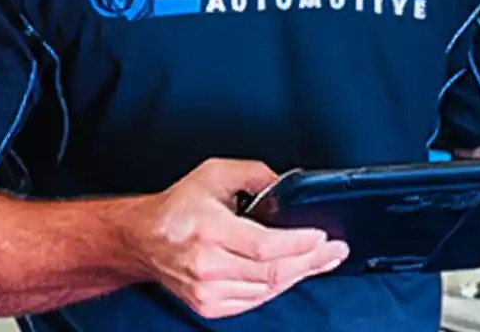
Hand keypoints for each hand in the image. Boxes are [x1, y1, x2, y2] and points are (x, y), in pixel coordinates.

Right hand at [124, 159, 348, 318]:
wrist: (143, 239)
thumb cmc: (179, 206)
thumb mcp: (215, 174)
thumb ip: (255, 174)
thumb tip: (285, 186)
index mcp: (210, 230)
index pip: (265, 246)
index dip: (299, 244)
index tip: (323, 237)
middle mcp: (208, 265)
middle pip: (272, 271)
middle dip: (311, 261)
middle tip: (335, 251)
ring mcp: (207, 291)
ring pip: (267, 289)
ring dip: (298, 274)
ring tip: (320, 259)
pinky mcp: (208, 305)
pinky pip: (254, 300)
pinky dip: (276, 287)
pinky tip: (291, 272)